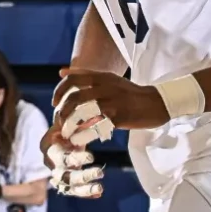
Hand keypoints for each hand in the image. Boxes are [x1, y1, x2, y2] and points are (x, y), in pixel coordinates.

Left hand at [53, 67, 168, 135]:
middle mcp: (104, 87)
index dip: (59, 92)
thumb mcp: (108, 78)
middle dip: (62, 112)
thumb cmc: (129, 93)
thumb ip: (84, 75)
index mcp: (101, 77)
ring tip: (67, 133)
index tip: (54, 104)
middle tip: (60, 123)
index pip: (72, 80)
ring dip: (69, 125)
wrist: (156, 102)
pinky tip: (78, 139)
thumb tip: (61, 72)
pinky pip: (94, 127)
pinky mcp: (118, 117)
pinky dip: (82, 135)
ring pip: (81, 112)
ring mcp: (111, 102)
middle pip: (74, 98)